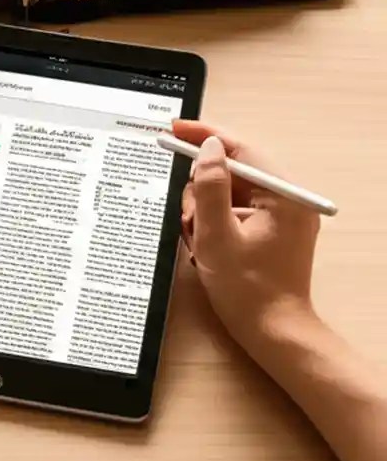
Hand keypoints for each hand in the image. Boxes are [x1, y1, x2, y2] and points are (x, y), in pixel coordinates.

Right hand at [174, 120, 321, 351]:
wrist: (272, 331)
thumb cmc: (247, 289)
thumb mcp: (217, 235)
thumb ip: (210, 187)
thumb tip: (207, 149)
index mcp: (284, 196)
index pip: (242, 149)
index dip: (206, 136)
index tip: (173, 129)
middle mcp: (287, 200)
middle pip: (233, 172)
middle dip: (201, 192)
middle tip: (188, 221)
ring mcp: (280, 216)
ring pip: (228, 193)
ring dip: (204, 211)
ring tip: (197, 241)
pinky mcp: (271, 230)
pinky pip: (234, 211)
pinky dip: (214, 223)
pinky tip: (205, 247)